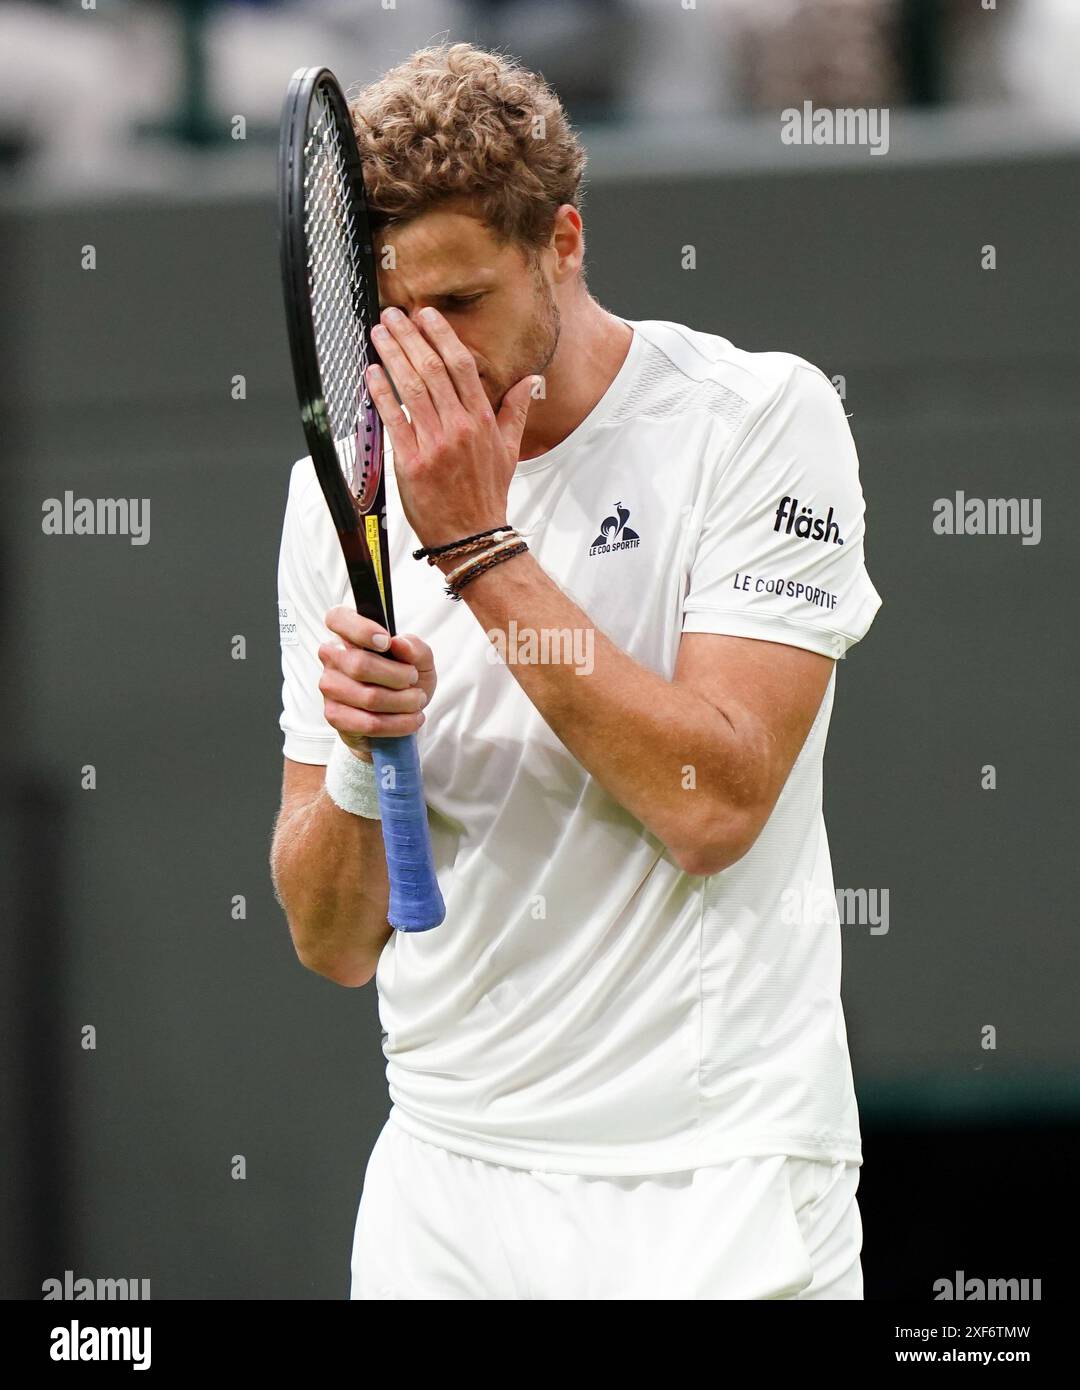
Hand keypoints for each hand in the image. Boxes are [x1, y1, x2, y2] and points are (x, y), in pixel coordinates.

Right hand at [317, 607, 435, 763]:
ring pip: (369, 697)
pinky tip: (411, 719)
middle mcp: (332, 657)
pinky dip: (398, 723)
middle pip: (360, 664)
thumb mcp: (419, 660)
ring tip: (417, 701)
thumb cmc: (402, 679)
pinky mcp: (334, 715)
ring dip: (403, 702)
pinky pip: (369, 723)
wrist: (397, 713)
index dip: (361, 629)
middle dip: (398, 675)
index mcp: (347, 634)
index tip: (386, 642)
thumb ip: (415, 648)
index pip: (338, 618)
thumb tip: (400, 643)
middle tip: (413, 679)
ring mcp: (329, 686)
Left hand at [365, 306, 536, 549]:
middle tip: (394, 314)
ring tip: (379, 333)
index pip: (462, 367)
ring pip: (412, 389)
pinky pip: (394, 420)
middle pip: (432, 370)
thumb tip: (531, 381)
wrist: (472, 536)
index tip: (426, 315)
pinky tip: (371, 372)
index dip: (442, 336)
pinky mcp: (412, 462)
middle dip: (410, 337)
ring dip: (393, 356)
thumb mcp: (509, 450)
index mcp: (482, 421)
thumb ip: (516, 410)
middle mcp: (459, 428)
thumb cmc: (487, 495)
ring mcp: (435, 444)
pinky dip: (381, 393)